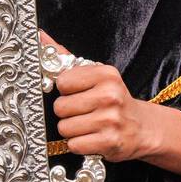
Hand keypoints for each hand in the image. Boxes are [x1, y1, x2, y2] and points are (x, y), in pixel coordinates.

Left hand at [39, 29, 180, 181]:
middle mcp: (110, 95)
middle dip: (67, 112)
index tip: (77, 92)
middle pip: (61, 107)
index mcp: (106, 74)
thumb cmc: (112, 98)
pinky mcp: (109, 142)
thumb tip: (39, 36)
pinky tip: (92, 138)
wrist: (141, 127)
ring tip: (87, 125)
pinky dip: (79, 144)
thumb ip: (66, 58)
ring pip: (65, 128)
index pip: (62, 82)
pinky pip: (74, 145)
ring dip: (72, 130)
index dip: (65, 90)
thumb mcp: (95, 74)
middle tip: (83, 111)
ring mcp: (110, 120)